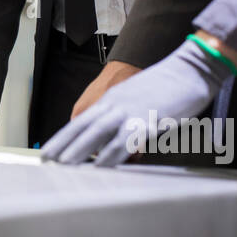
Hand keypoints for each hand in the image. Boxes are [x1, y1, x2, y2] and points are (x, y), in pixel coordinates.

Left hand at [41, 39, 233, 164]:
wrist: (189, 70)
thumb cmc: (167, 87)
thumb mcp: (137, 99)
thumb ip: (124, 117)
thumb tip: (114, 139)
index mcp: (112, 99)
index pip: (80, 120)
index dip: (63, 136)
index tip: (48, 149)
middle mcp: (115, 104)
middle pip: (83, 126)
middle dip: (63, 144)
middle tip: (46, 160)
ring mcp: (130, 111)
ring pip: (97, 132)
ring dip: (80, 150)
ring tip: (65, 165)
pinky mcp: (147, 119)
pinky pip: (125, 140)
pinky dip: (111, 154)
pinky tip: (102, 166)